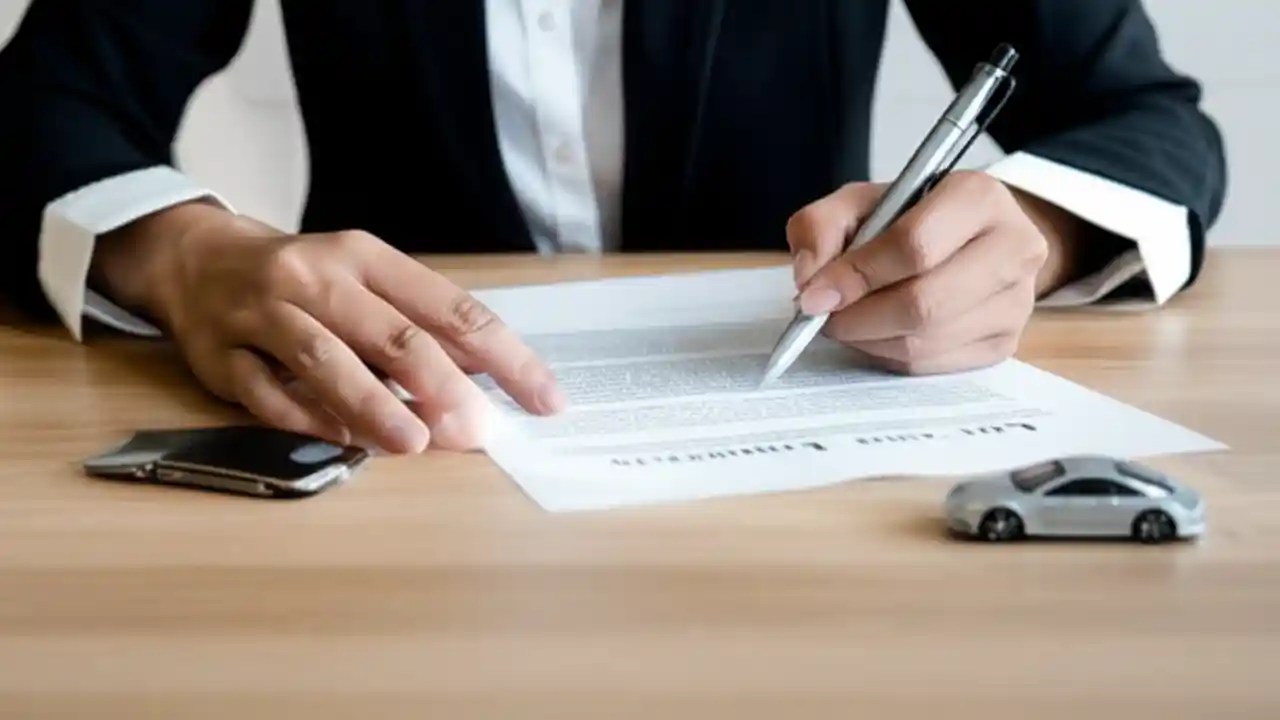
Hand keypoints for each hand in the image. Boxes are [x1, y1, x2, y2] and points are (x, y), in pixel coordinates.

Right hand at [91, 202, 564, 452]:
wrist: (197, 258)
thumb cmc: (306, 281)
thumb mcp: (367, 284)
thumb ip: (423, 327)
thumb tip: (493, 381)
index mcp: (367, 258)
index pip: (450, 308)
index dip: (504, 356)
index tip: (544, 399)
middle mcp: (317, 277)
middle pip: (390, 333)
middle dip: (441, 383)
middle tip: (478, 429)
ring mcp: (264, 312)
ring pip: (324, 358)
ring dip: (373, 403)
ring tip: (415, 441)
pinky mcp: (220, 352)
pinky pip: (264, 391)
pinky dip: (305, 418)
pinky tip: (342, 441)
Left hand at [786, 171, 1084, 374]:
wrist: (968, 237)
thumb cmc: (910, 218)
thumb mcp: (859, 203)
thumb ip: (821, 227)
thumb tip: (811, 280)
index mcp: (979, 197)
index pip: (914, 246)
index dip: (857, 275)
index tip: (815, 294)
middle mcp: (1013, 247)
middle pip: (923, 303)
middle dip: (859, 317)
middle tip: (825, 316)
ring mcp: (1016, 300)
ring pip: (926, 341)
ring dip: (869, 339)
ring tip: (847, 321)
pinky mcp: (1004, 341)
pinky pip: (932, 364)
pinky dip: (889, 355)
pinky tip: (876, 333)